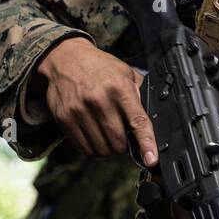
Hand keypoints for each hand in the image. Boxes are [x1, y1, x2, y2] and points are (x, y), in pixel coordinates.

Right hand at [34, 38, 156, 163]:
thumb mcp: (125, 72)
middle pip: (119, 142)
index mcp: (119, 88)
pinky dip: (93, 149)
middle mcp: (99, 100)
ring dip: (109, 149)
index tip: (151, 160)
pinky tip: (94, 136)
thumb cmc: (99, 67)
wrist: (65, 58)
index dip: (146, 143)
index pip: (137, 121)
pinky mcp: (65, 119)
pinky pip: (84, 148)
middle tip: (123, 136)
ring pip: (102, 149)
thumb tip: (153, 115)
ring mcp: (80, 111)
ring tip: (107, 135)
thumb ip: (139, 92)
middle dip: (124, 146)